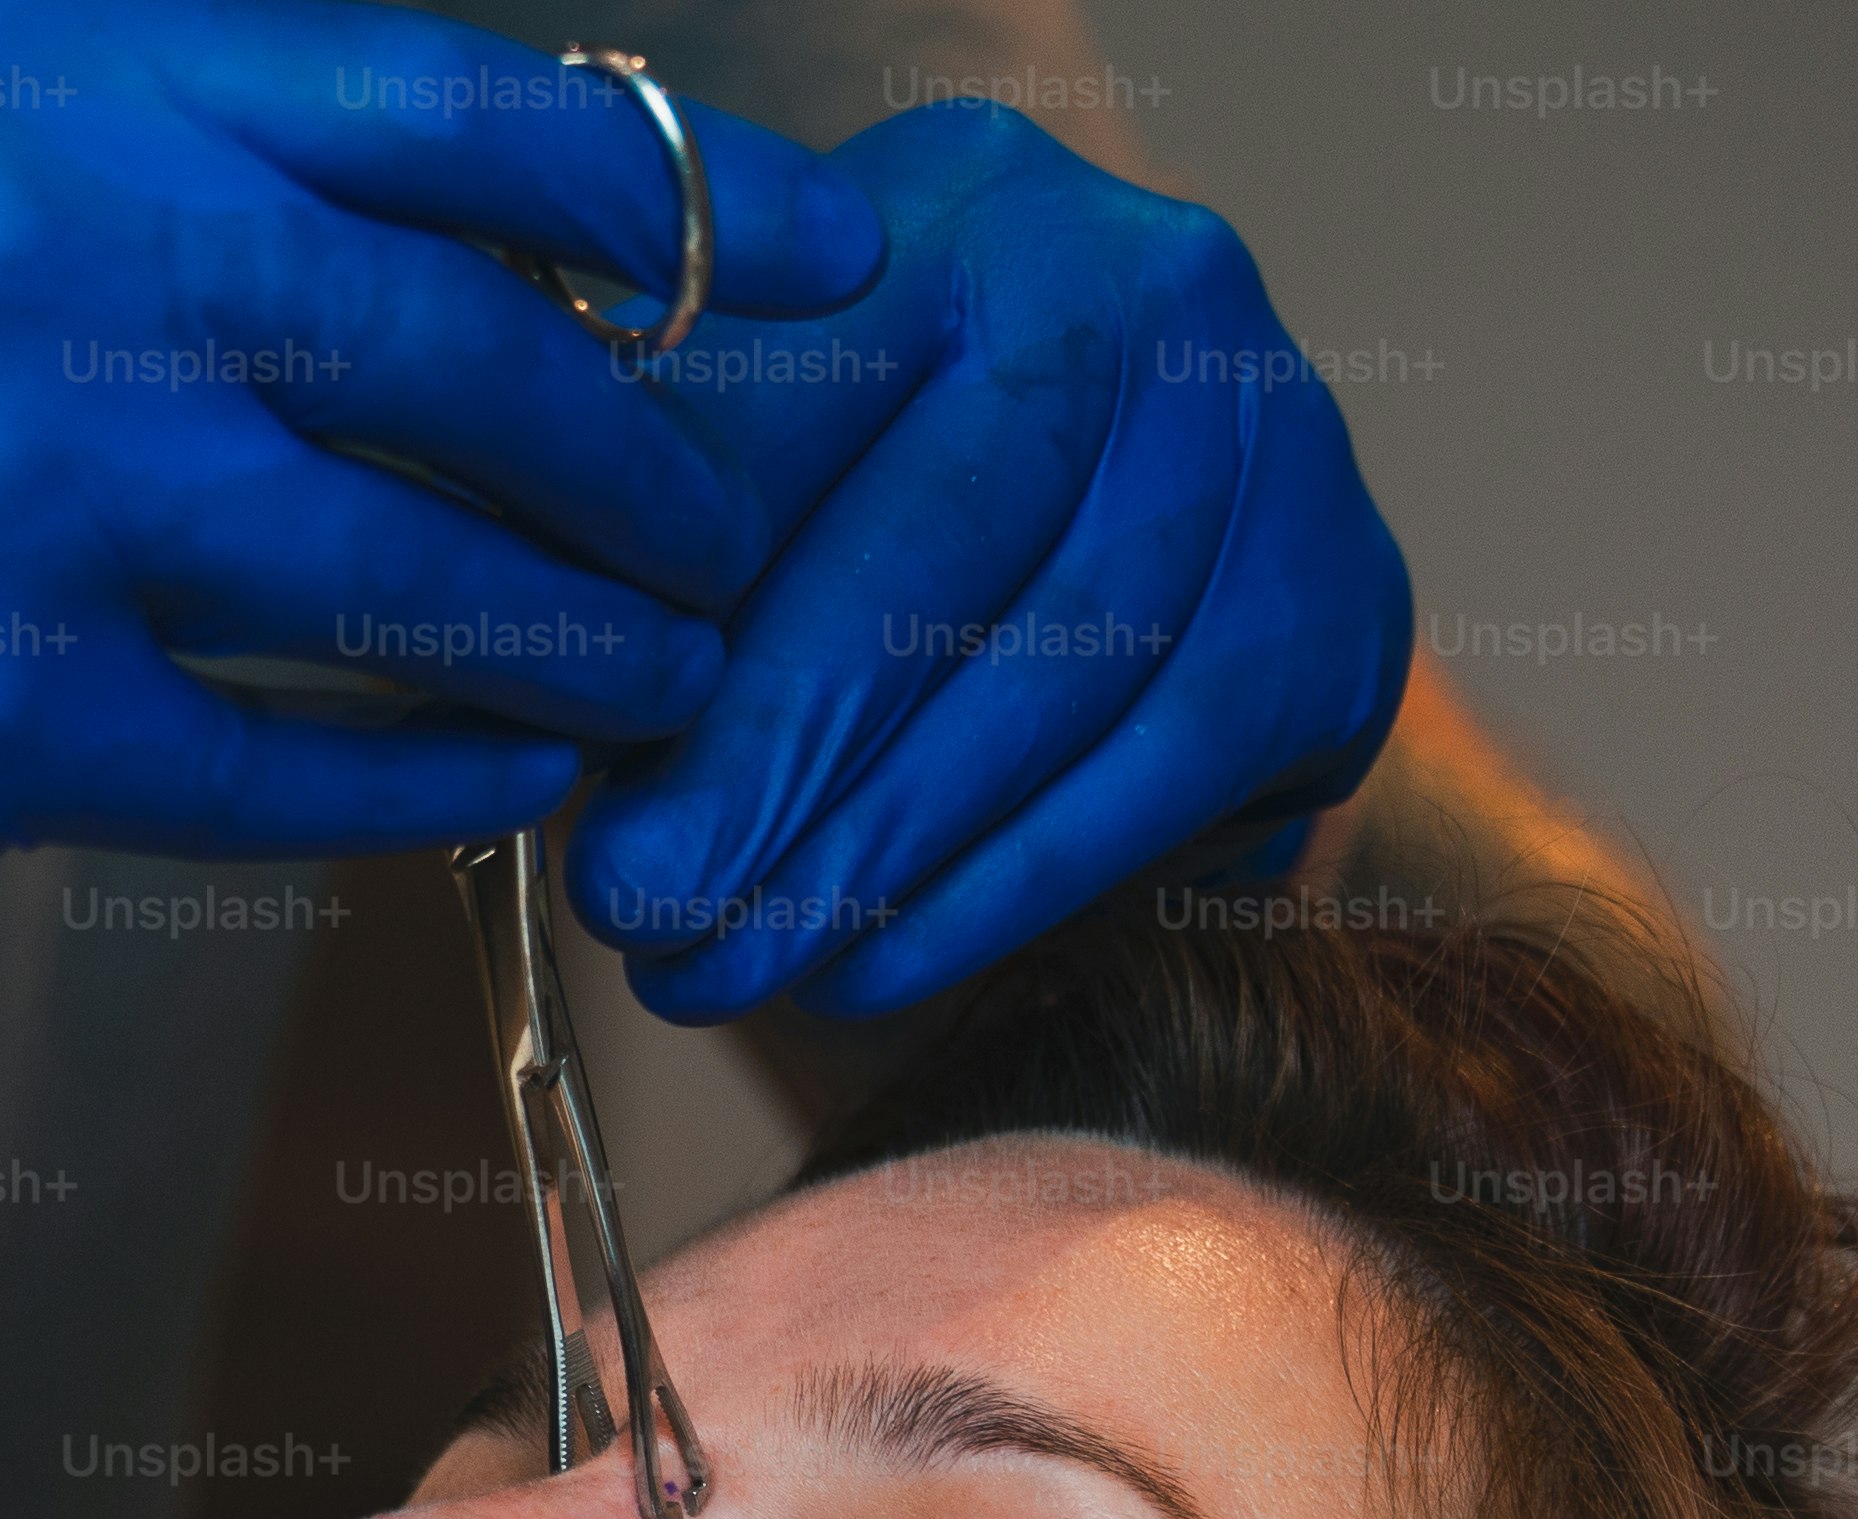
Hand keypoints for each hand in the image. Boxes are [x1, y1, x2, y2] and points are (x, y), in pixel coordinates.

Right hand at [0, 0, 880, 1012]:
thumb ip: (23, 162)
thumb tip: (279, 231)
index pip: (411, 93)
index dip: (634, 189)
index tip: (775, 264)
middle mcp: (25, 210)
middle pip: (462, 327)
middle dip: (645, 448)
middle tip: (746, 534)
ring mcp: (5, 456)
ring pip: (410, 547)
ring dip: (575, 630)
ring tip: (670, 685)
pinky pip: (282, 750)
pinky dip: (419, 781)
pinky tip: (498, 800)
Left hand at [567, 104, 1413, 1021]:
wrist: (1168, 522)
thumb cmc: (901, 487)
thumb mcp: (774, 448)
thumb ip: (666, 532)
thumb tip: (529, 695)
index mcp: (955, 207)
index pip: (800, 404)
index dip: (683, 594)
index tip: (578, 758)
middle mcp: (1139, 286)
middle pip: (929, 552)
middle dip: (768, 759)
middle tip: (637, 907)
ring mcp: (1264, 441)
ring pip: (1035, 689)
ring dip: (863, 861)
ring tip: (725, 969)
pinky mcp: (1328, 605)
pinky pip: (1137, 783)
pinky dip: (987, 897)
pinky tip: (866, 973)